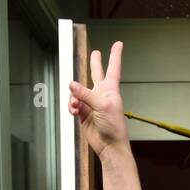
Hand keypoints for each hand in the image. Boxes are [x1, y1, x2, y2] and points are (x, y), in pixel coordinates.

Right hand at [68, 41, 129, 157]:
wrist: (109, 146)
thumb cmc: (114, 126)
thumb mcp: (101, 106)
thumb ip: (85, 94)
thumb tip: (71, 85)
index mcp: (111, 89)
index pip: (113, 68)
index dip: (115, 55)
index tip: (119, 44)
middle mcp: (101, 94)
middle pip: (97, 74)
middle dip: (95, 63)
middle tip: (95, 53)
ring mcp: (92, 103)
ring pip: (78, 91)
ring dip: (74, 96)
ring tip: (75, 105)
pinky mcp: (84, 113)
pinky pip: (73, 104)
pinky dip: (71, 106)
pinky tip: (73, 110)